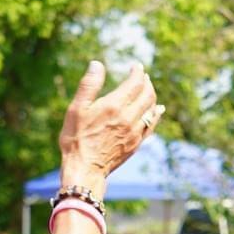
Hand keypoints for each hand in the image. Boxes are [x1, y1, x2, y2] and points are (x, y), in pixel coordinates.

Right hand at [58, 61, 162, 187]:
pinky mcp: (136, 144)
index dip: (138, 72)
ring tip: (148, 88)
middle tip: (143, 76)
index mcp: (114, 106)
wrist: (85, 169)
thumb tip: (97, 64)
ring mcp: (135, 132)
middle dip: (147, 82)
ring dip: (151, 95)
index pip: (135, 83)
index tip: (137, 66)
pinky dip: (156, 114)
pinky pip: (151, 125)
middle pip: (147, 94)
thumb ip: (89, 85)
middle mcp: (129, 118)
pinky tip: (157, 110)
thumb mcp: (76, 109)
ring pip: (151, 108)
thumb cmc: (76, 138)